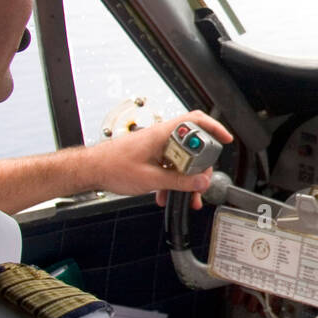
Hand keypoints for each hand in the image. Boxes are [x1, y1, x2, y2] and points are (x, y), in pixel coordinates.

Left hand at [82, 110, 232, 209]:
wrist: (91, 170)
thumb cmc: (112, 167)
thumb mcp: (151, 178)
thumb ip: (179, 181)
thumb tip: (201, 182)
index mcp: (162, 134)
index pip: (195, 121)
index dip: (214, 128)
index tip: (225, 139)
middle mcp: (161, 136)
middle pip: (192, 145)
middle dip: (200, 166)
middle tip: (201, 182)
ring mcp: (156, 146)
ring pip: (181, 159)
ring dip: (185, 178)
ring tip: (187, 196)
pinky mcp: (151, 156)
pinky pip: (170, 165)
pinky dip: (172, 180)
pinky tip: (167, 195)